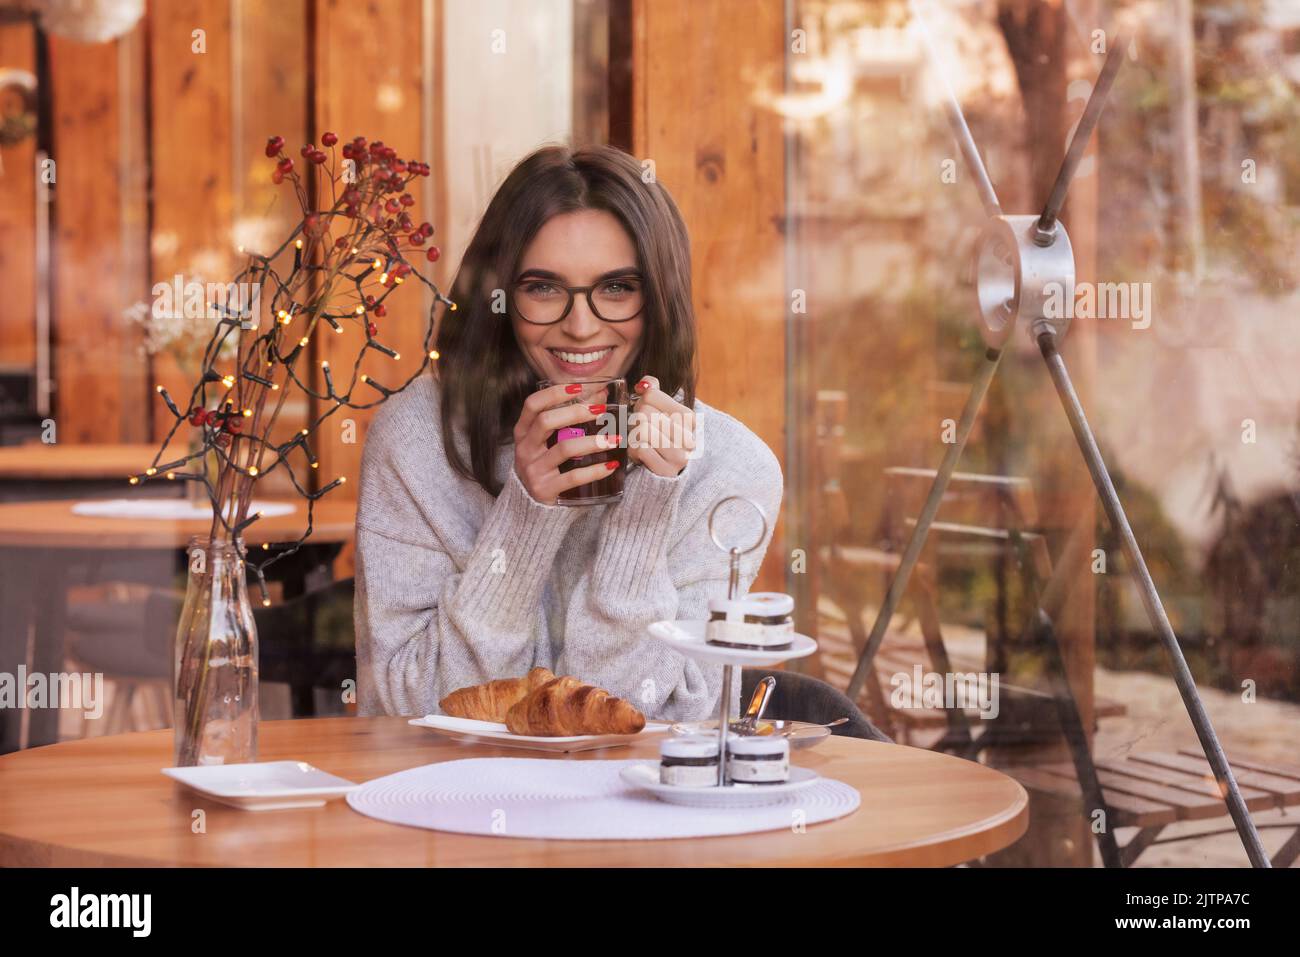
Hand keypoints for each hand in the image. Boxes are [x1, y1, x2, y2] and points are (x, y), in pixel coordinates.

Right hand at [513, 383, 622, 504]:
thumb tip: (600, 396)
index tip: (578, 386)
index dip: (554, 393)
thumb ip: (565, 423)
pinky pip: (573, 477)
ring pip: (564, 448)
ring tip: (614, 439)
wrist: (531, 509)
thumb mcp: (545, 444)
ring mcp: (533, 470)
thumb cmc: (545, 467)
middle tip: (601, 410)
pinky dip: (594, 471)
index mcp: (523, 433)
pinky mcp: (545, 489)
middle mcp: (525, 450)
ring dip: (592, 441)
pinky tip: (611, 466)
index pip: (533, 405)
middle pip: (546, 421)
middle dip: (575, 412)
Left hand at [628, 375, 695, 476]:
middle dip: (636, 420)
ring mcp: (679, 456)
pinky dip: (634, 451)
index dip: (641, 402)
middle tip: (642, 430)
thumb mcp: (660, 412)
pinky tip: (641, 455)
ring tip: (642, 442)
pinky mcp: (666, 471)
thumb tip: (643, 385)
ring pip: (642, 430)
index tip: (647, 412)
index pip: (650, 395)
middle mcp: (688, 435)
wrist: (665, 471)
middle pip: (644, 412)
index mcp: (689, 417)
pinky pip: (640, 450)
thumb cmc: (659, 436)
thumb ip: (653, 391)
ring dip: (634, 436)